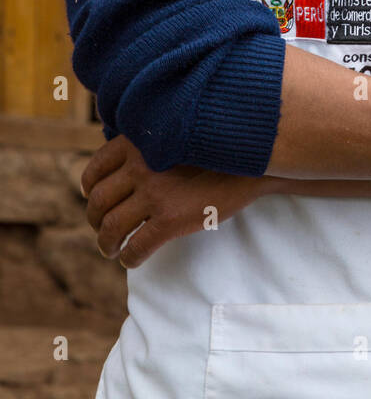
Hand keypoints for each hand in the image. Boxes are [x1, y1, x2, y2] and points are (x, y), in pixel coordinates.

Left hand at [80, 135, 270, 268]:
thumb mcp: (178, 137)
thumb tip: (130, 170)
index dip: (90, 188)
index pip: (97, 169)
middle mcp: (140, 166)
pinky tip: (131, 261)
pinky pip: (137, 246)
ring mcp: (154, 194)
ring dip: (105, 243)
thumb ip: (152, 147)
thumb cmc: (219, 152)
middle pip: (100, 201)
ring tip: (110, 250)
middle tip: (101, 230)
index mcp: (138, 143)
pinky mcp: (170, 219)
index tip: (94, 198)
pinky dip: (128, 258)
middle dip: (94, 220)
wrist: (253, 164)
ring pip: (111, 227)